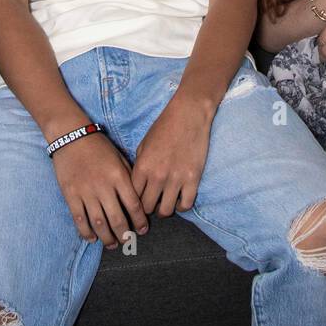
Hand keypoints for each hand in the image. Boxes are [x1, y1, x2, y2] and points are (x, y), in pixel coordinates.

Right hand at [51, 131, 148, 248]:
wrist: (71, 136)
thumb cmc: (98, 146)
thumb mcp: (119, 157)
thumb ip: (128, 177)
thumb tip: (138, 198)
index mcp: (118, 176)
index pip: (133, 204)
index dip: (140, 221)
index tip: (143, 230)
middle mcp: (103, 186)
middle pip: (117, 218)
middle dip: (124, 234)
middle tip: (128, 241)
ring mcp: (86, 191)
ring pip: (98, 223)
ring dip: (107, 237)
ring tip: (112, 244)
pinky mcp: (70, 194)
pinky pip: (79, 219)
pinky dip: (86, 231)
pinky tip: (92, 238)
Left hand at [130, 94, 212, 216]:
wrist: (188, 114)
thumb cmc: (164, 126)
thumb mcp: (144, 144)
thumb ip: (139, 166)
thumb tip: (137, 185)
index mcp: (143, 166)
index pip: (132, 196)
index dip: (133, 201)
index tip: (136, 202)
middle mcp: (158, 176)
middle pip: (147, 207)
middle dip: (147, 208)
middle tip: (150, 204)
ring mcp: (176, 179)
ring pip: (165, 211)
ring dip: (163, 209)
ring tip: (164, 203)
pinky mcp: (193, 179)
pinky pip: (185, 205)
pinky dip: (181, 206)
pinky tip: (178, 200)